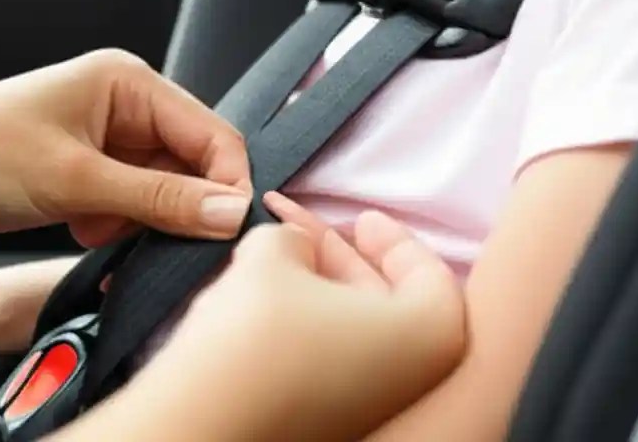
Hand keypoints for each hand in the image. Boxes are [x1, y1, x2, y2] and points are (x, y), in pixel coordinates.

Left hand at [0, 49, 251, 243]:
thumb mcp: (75, 180)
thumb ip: (159, 197)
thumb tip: (230, 211)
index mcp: (129, 83)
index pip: (212, 135)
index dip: (226, 185)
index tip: (225, 235)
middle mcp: (125, 105)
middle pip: (192, 164)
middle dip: (178, 207)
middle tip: (154, 240)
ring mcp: (107, 138)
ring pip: (163, 190)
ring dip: (141, 220)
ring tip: (97, 227)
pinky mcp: (89, 170)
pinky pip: (132, 204)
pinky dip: (116, 225)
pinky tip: (80, 228)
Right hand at [95, 194, 466, 441]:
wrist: (204, 425)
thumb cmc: (257, 335)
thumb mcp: (274, 255)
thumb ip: (294, 237)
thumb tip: (294, 244)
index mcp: (432, 333)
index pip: (426, 270)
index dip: (389, 237)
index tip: (360, 217)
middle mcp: (418, 380)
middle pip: (390, 302)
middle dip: (340, 259)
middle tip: (303, 229)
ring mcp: (377, 408)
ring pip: (359, 334)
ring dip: (319, 290)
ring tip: (269, 258)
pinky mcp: (337, 425)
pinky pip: (337, 365)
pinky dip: (311, 328)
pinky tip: (265, 302)